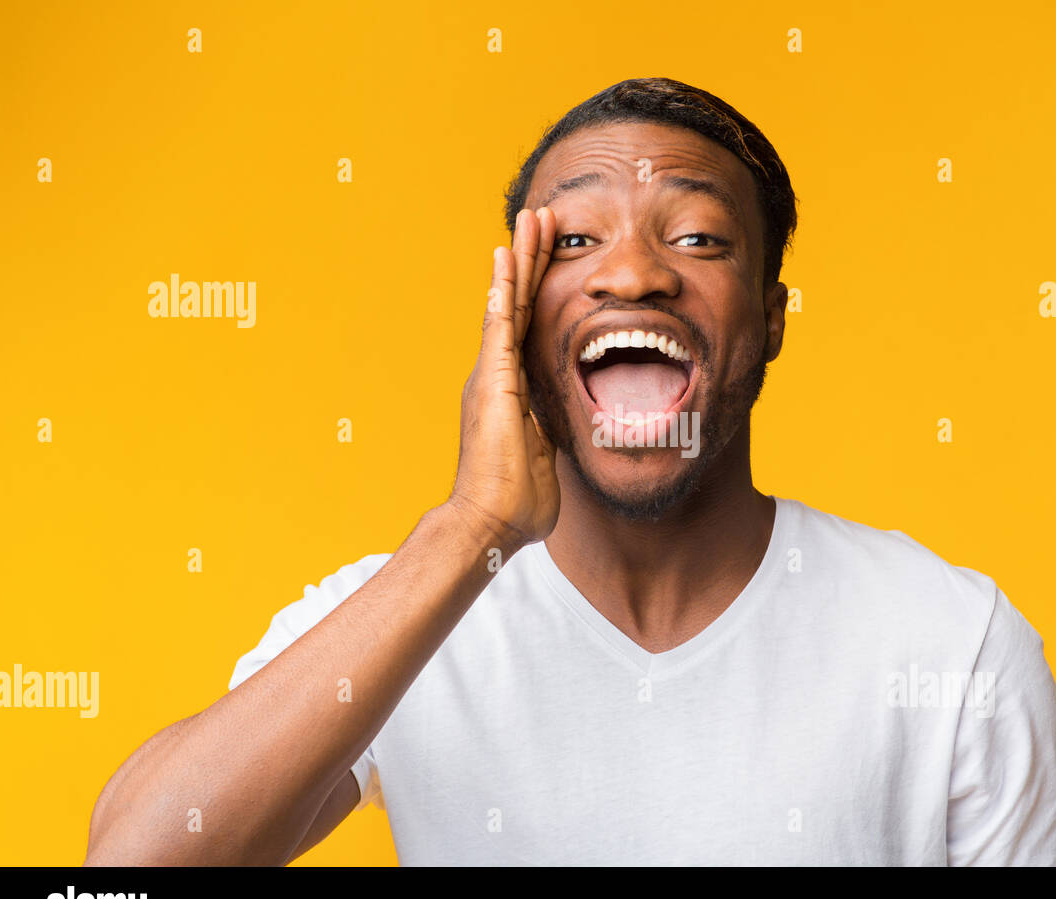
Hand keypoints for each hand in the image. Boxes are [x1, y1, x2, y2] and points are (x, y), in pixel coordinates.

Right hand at [449, 207, 558, 551]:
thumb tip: (563, 431)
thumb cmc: (518, 501)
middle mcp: (498, 374)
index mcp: (513, 389)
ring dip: (520, 260)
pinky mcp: (494, 383)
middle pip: (517, 303)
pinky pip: (499, 326)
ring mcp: (492, 376)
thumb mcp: (546, 454)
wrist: (492, 523)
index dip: (540, 289)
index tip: (552, 253)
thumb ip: (552, 432)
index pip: (530, 326)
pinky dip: (502, 290)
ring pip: (507, 304)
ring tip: (531, 220)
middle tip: (541, 217)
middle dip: (532, 259)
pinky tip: (506, 258)